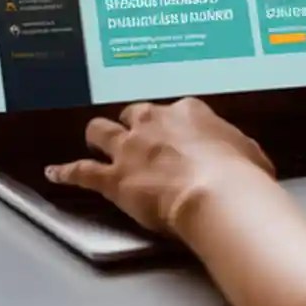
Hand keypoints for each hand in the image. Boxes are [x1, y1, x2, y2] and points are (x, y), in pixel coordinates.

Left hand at [45, 98, 275, 234]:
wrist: (217, 193)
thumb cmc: (240, 175)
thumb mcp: (250, 153)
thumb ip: (238, 149)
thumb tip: (244, 158)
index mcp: (188, 112)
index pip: (173, 111)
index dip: (171, 125)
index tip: (174, 134)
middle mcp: (153, 122)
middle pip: (133, 114)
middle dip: (131, 125)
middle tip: (133, 136)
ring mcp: (129, 148)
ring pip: (100, 131)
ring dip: (96, 137)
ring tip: (92, 140)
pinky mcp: (114, 177)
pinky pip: (82, 171)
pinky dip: (67, 172)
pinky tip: (56, 172)